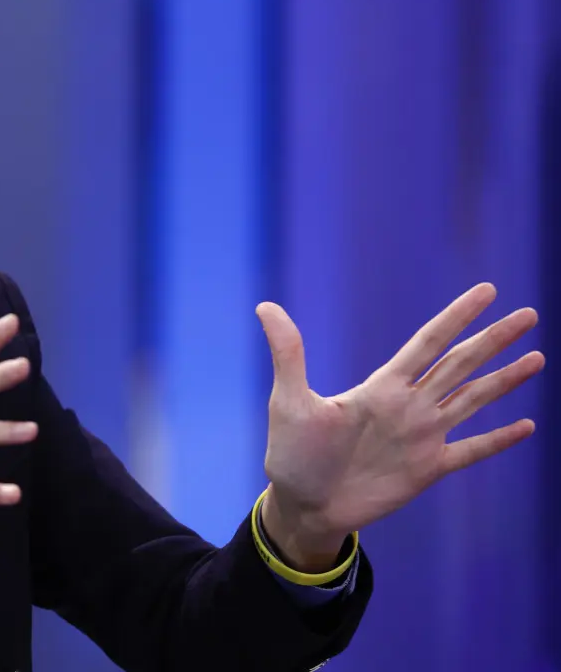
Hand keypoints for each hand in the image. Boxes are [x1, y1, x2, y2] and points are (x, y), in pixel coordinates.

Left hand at [256, 283, 542, 563]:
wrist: (302, 506)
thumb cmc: (292, 454)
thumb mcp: (288, 400)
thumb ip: (288, 354)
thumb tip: (265, 306)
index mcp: (381, 386)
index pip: (428, 342)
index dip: (457, 316)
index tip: (486, 291)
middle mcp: (408, 406)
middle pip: (460, 364)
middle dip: (493, 340)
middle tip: (529, 314)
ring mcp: (421, 437)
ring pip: (473, 400)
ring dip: (505, 381)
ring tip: (538, 357)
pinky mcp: (426, 470)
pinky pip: (471, 451)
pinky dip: (497, 440)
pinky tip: (526, 426)